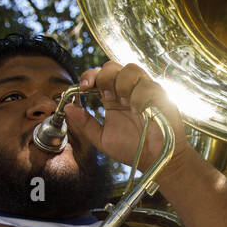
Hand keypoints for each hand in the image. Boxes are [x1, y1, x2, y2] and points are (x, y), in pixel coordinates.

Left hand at [64, 61, 190, 172]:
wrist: (155, 160)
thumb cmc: (132, 150)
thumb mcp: (102, 139)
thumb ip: (85, 123)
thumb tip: (66, 107)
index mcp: (112, 98)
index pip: (98, 74)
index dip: (89, 75)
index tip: (84, 87)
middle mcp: (127, 91)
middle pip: (112, 66)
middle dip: (105, 78)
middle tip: (107, 96)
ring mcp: (144, 90)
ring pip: (130, 68)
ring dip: (123, 83)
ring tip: (124, 103)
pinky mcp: (159, 95)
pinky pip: (147, 84)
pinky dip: (140, 96)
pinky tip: (139, 110)